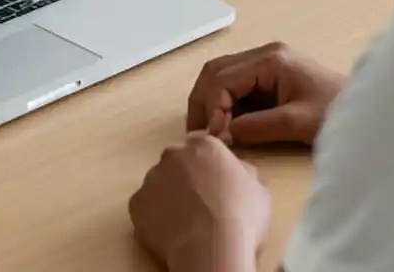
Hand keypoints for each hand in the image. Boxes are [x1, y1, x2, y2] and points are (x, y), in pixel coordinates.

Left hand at [129, 132, 271, 271]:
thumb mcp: (258, 189)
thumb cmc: (241, 216)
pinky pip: (146, 207)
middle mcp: (173, 155)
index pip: (203, 147)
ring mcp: (151, 178)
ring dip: (169, 196)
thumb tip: (235, 171)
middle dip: (186, 178)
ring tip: (185, 221)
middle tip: (200, 203)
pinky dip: (154, 216)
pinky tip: (171, 231)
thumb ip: (242, 172)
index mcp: (204, 146)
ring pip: (159, 184)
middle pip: (178, 163)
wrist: (211, 246)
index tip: (215, 184)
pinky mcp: (135, 203)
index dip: (209, 166)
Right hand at [188, 42, 346, 146]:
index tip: (213, 136)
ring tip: (208, 130)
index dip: (213, 107)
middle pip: (216, 71)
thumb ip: (257, 126)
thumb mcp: (296, 123)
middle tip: (199, 132)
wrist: (367, 109)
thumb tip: (223, 134)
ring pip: (221, 75)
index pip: (224, 78)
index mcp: (271, 59)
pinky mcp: (269, 75)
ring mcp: (266, 62)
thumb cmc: (335, 112)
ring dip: (210, 101)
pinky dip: (224, 103)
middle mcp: (264, 54)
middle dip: (203, 101)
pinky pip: (236, 85)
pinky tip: (225, 125)